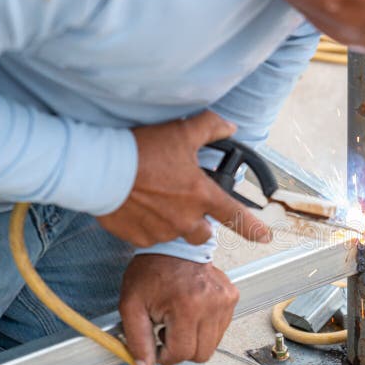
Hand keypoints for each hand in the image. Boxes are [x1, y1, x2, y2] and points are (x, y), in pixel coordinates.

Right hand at [97, 111, 271, 247]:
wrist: (98, 169)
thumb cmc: (141, 150)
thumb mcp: (181, 132)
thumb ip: (210, 128)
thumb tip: (230, 127)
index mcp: (200, 195)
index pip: (235, 216)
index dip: (253, 228)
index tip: (265, 237)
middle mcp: (184, 219)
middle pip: (204, 234)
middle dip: (200, 223)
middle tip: (186, 205)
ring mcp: (161, 231)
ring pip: (175, 234)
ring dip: (173, 222)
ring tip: (156, 200)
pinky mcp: (137, 238)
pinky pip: (150, 236)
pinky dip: (148, 224)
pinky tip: (138, 206)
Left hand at [119, 254, 237, 364]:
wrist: (173, 247)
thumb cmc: (151, 272)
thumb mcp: (132, 307)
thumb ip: (138, 341)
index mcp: (186, 306)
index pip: (182, 353)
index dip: (166, 355)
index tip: (158, 342)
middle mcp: (211, 304)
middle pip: (201, 354)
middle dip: (182, 349)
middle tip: (168, 330)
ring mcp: (225, 300)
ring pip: (213, 344)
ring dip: (195, 339)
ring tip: (180, 319)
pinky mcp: (232, 297)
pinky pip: (221, 328)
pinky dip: (206, 327)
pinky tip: (193, 312)